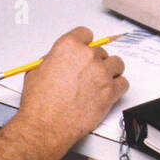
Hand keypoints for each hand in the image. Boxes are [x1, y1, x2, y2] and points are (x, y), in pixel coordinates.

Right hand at [17, 27, 127, 157]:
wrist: (46, 125)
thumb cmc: (40, 103)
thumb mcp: (37, 71)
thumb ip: (52, 60)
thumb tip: (58, 60)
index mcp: (68, 46)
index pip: (86, 34)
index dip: (85, 43)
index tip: (85, 49)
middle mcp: (87, 56)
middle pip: (101, 51)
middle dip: (95, 61)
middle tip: (88, 73)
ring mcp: (101, 73)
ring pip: (117, 64)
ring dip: (110, 71)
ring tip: (101, 80)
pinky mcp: (110, 92)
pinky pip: (123, 83)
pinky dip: (118, 87)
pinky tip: (108, 91)